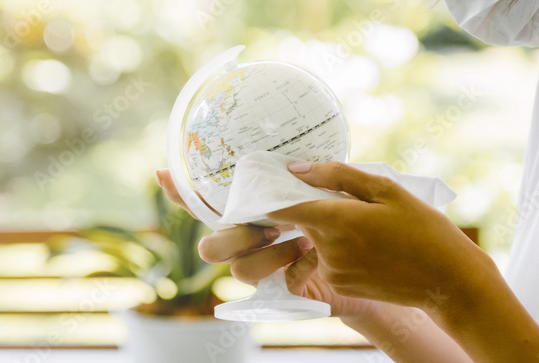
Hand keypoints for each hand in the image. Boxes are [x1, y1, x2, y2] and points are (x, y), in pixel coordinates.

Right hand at [155, 169, 383, 319]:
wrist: (374, 267)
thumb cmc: (349, 224)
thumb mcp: (337, 194)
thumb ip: (316, 179)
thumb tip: (295, 167)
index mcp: (252, 214)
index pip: (207, 205)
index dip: (180, 193)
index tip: (164, 172)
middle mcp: (249, 243)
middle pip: (211, 245)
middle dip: (234, 236)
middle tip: (269, 227)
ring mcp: (262, 270)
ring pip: (239, 269)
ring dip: (269, 254)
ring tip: (303, 242)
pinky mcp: (280, 292)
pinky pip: (273, 285)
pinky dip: (296, 268)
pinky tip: (315, 260)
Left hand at [266, 161, 498, 311]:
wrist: (447, 282)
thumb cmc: (424, 230)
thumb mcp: (387, 190)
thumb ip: (337, 176)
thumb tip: (297, 169)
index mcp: (338, 220)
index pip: (285, 206)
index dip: (277, 193)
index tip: (276, 183)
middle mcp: (327, 248)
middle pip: (303, 220)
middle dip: (316, 207)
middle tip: (349, 201)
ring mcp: (331, 271)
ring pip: (314, 240)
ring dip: (329, 229)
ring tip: (369, 226)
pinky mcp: (338, 285)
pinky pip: (325, 259)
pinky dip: (337, 249)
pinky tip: (369, 246)